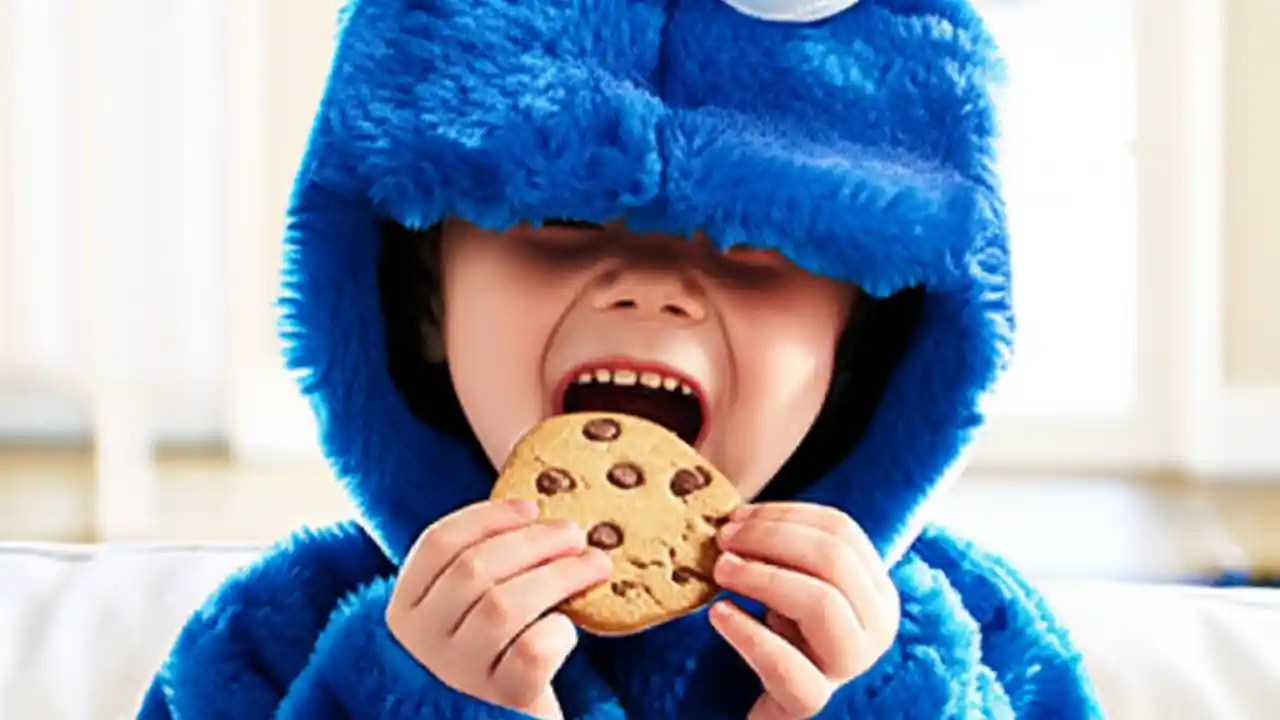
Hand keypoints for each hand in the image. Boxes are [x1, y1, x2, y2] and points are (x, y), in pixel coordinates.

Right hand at [385, 499, 612, 719]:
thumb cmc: (496, 657)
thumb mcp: (472, 612)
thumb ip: (488, 568)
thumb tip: (544, 516)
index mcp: (407, 608)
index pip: (437, 543)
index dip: (489, 516)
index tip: (532, 506)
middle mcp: (422, 642)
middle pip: (473, 568)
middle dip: (534, 541)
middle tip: (575, 535)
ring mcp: (457, 675)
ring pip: (502, 606)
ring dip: (557, 576)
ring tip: (594, 566)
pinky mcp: (500, 701)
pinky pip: (530, 653)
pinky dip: (557, 631)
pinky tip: (568, 627)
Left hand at [708, 502, 899, 719]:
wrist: (771, 702)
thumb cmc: (781, 633)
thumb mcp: (791, 585)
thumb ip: (781, 550)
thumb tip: (736, 513)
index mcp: (874, 589)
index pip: (841, 531)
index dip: (785, 515)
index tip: (738, 516)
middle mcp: (876, 626)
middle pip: (834, 560)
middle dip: (771, 539)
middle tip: (724, 541)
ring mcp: (848, 666)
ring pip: (822, 604)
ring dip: (763, 577)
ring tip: (721, 572)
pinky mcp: (810, 703)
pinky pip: (787, 667)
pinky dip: (749, 633)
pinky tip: (720, 614)